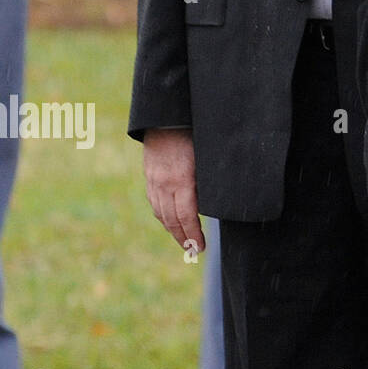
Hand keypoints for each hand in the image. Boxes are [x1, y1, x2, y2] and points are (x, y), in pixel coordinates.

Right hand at [143, 127, 203, 251]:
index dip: (193, 235)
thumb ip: (208, 180)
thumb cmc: (194, 133)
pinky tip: (170, 222)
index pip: (187, 217)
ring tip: (184, 242)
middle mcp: (164, 185)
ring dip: (172, 230)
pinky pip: (155, 203)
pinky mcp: (149, 177)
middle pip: (172, 220)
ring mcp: (154, 182)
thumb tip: (218, 200)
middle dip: (183, 238)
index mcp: (182, 180)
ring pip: (161, 213)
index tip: (200, 247)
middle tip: (194, 251)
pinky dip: (163, 216)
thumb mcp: (206, 157)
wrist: (166, 117)